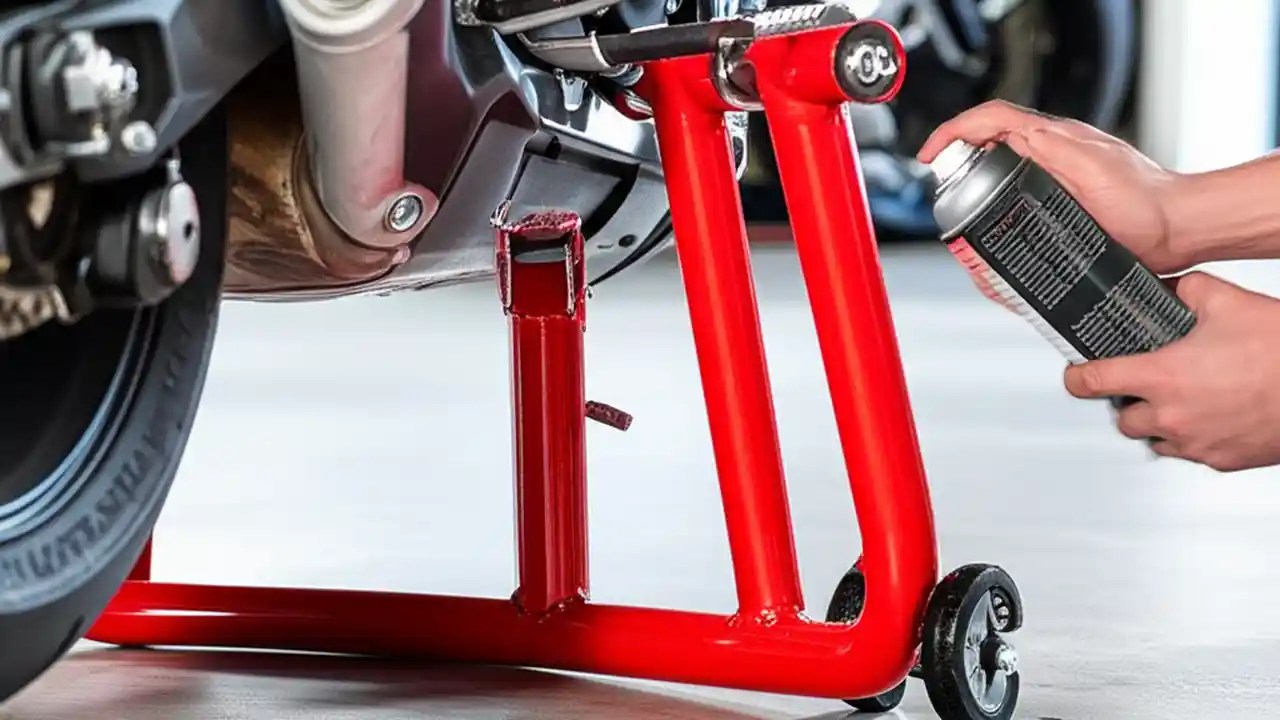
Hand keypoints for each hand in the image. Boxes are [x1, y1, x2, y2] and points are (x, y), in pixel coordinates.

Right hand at [918, 100, 1189, 274]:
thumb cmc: (1147, 203)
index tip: (931, 155)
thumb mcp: (1096, 168)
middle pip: (984, 154)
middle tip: (946, 205)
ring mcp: (1051, 183)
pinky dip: (996, 227)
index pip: (990, 121)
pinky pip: (1014, 212)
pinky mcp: (1057, 210)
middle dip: (956, 175)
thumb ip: (1056, 147)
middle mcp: (1049, 158)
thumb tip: (1015, 133)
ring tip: (966, 236)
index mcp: (1052, 141)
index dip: (953, 133)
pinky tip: (995, 247)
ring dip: (973, 207)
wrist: (1177, 230)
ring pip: (995, 187)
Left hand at [1063, 272, 1279, 471]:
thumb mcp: (1224, 300)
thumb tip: (1163, 290)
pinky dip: (1191, 437)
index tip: (1075, 374)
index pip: (1092, 382)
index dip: (1076, 376)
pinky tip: (1208, 414)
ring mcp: (1197, 444)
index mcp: (1163, 377)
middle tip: (1141, 383)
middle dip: (1126, 401)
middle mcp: (1173, 417)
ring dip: (1157, 422)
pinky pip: (1190, 453)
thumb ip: (1182, 291)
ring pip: (1155, 440)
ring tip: (1178, 399)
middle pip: (1122, 419)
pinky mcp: (1222, 460)